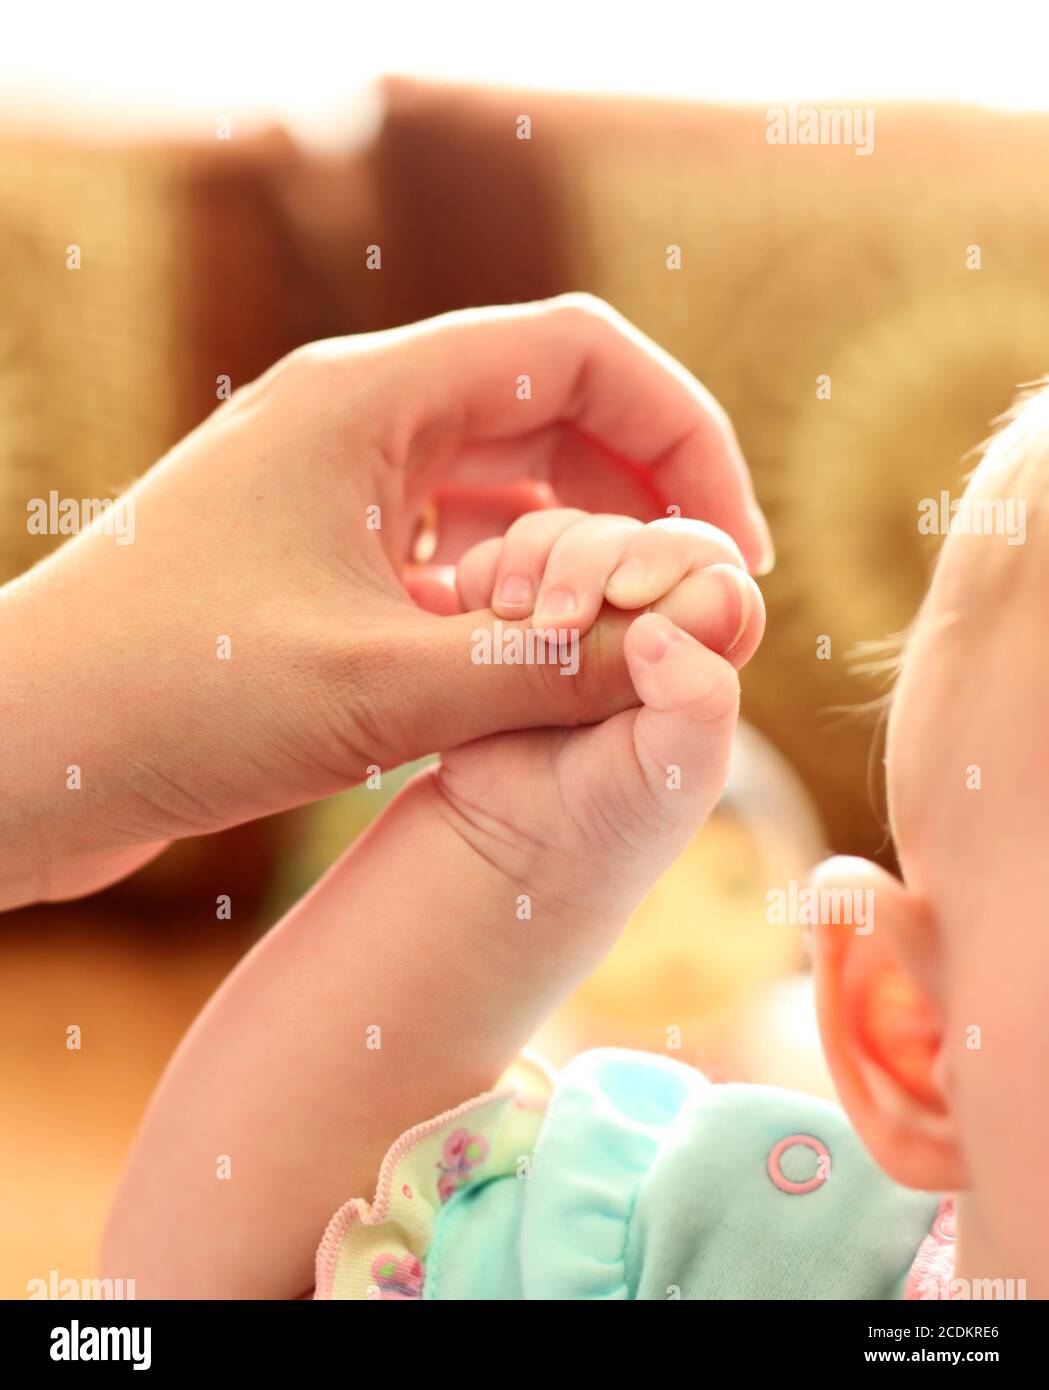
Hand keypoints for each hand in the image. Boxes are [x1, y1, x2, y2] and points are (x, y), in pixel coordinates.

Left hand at [0, 294, 770, 907]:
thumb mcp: (377, 688)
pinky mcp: (317, 560)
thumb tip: (687, 656)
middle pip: (551, 413)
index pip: (578, 352)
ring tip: (633, 633)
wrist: (16, 759)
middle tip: (700, 595)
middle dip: (642, 492)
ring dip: (578, 549)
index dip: (682, 430)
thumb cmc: (162, 699)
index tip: (731, 538)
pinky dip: (512, 592)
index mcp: (370, 400)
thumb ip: (541, 670)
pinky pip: (451, 551)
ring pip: (503, 488)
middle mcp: (357, 424)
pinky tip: (541, 658)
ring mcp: (335, 491)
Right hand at [435, 509, 765, 937]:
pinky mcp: (503, 619)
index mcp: (704, 640)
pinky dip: (484, 579)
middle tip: (559, 621)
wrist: (511, 851)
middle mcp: (641, 614)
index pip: (707, 559)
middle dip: (589, 560)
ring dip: (534, 563)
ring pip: (557, 535)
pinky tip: (479, 623)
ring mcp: (569, 612)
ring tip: (514, 624)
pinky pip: (492, 563)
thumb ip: (699, 698)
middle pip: (624, 535)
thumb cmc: (615, 820)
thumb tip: (672, 618)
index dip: (668, 557)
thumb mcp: (679, 772)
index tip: (627, 594)